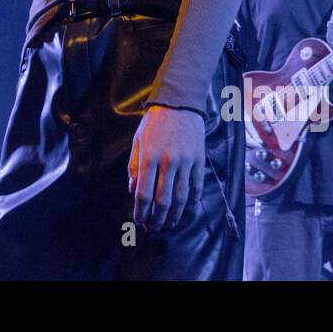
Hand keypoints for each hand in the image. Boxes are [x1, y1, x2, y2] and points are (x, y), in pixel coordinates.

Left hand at [128, 106, 204, 231]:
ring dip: (175, 215)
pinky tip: (186, 209)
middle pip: (164, 199)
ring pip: (182, 197)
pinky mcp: (199, 160)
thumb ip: (134, 167)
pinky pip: (196, 186)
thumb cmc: (154, 122)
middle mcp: (168, 161)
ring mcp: (186, 162)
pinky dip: (192, 201)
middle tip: (153, 228)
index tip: (139, 221)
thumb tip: (133, 191)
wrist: (180, 103)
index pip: (144, 192)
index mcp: (150, 156)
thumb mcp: (138, 141)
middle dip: (157, 218)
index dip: (141, 211)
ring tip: (168, 224)